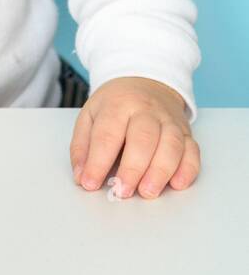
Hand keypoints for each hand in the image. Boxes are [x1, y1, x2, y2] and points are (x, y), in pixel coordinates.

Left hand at [69, 75, 200, 199]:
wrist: (145, 82)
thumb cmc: (115, 105)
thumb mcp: (90, 116)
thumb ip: (82, 147)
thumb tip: (81, 177)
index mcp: (118, 104)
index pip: (107, 134)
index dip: (98, 161)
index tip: (91, 183)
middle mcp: (146, 110)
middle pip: (143, 138)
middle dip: (133, 168)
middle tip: (123, 192)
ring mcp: (169, 121)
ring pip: (171, 145)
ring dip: (161, 171)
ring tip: (147, 192)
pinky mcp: (186, 132)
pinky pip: (192, 151)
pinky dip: (187, 169)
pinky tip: (177, 184)